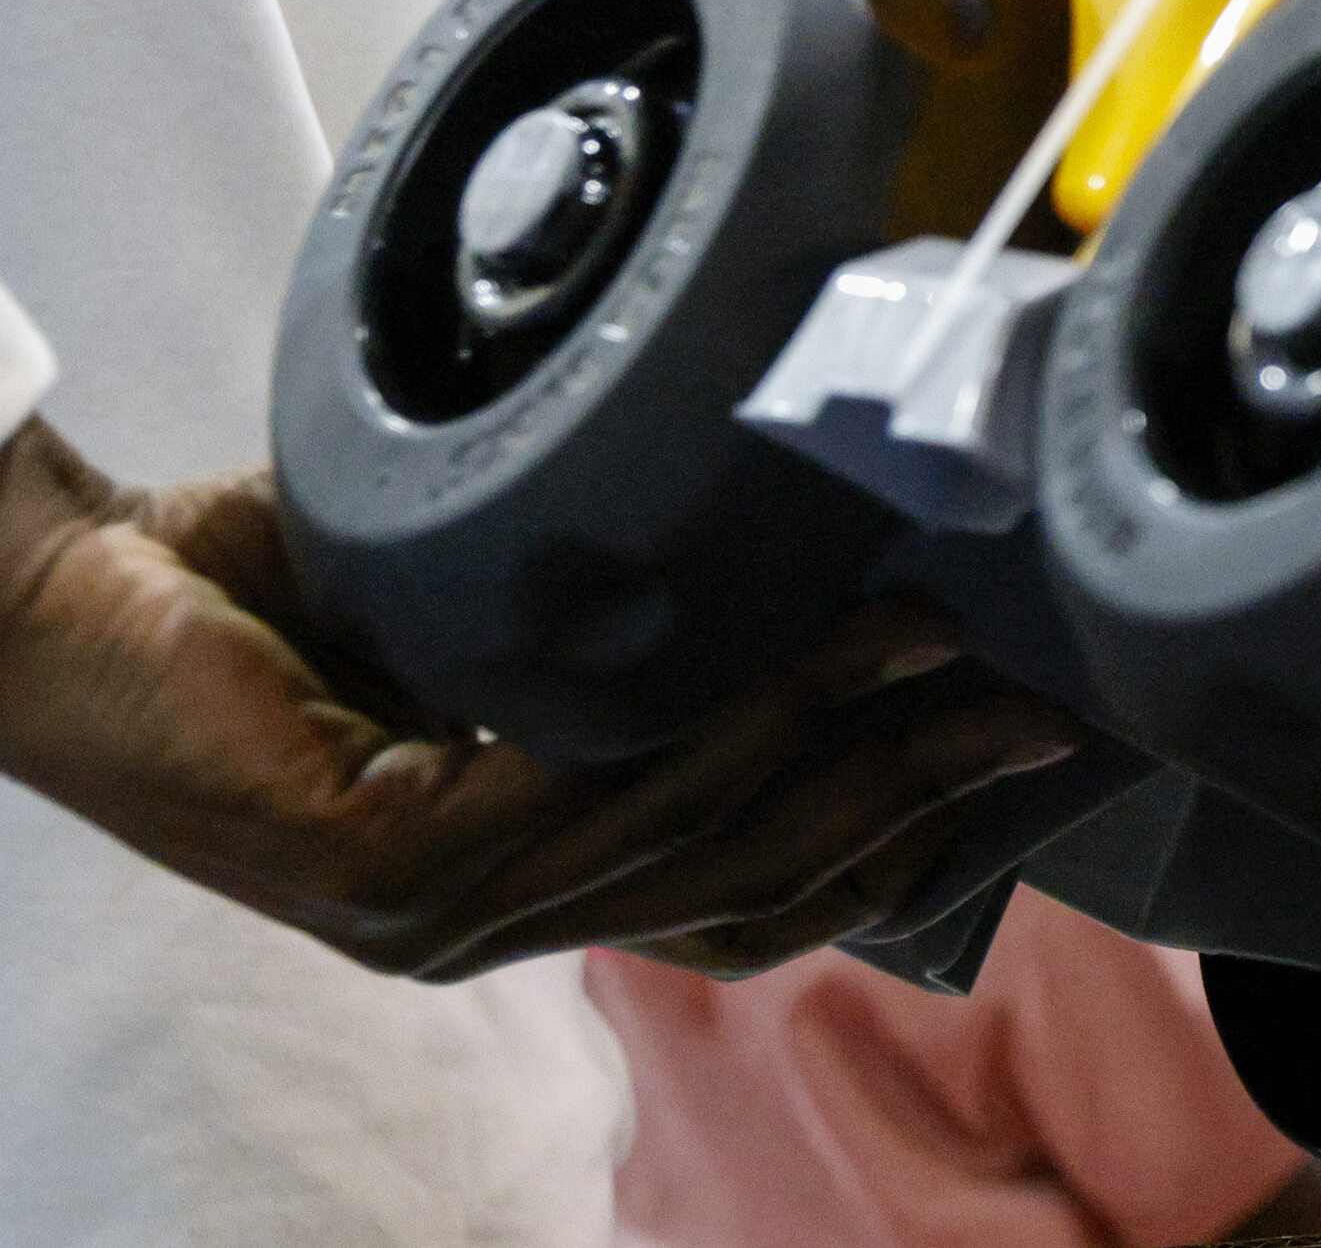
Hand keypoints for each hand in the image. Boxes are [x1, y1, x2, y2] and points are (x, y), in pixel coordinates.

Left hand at [0, 419, 1073, 982]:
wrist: (53, 586)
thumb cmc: (253, 586)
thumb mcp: (488, 626)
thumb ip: (622, 650)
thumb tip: (824, 567)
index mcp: (517, 885)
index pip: (748, 910)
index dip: (896, 848)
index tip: (1018, 762)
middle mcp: (480, 932)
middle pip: (753, 890)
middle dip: (918, 799)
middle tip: (1043, 713)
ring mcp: (429, 916)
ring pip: (696, 842)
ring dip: (851, 740)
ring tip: (949, 642)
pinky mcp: (382, 866)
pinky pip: (594, 798)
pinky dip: (730, 719)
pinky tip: (812, 645)